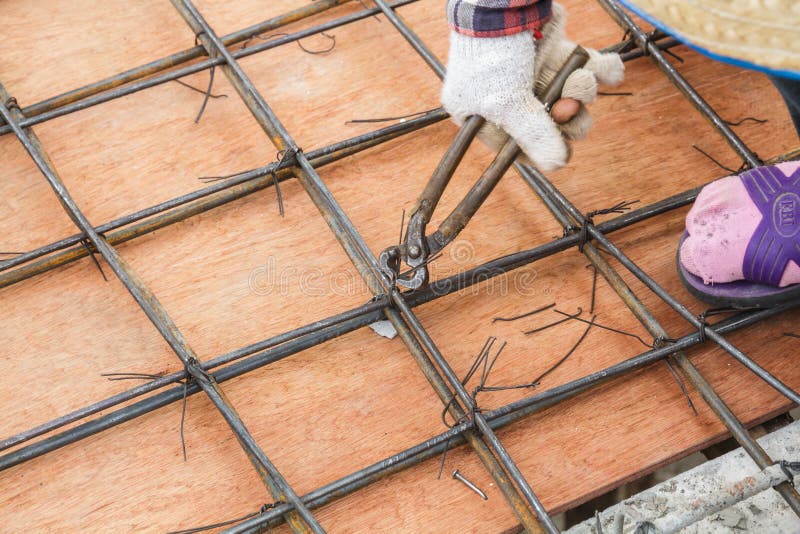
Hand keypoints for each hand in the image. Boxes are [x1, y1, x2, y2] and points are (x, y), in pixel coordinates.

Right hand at [441, 3, 623, 170]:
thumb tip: (556, 166)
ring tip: (580, 77)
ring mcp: (535, 74)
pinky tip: (609, 70)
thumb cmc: (492, 55)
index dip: (541, 148)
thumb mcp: (507, 103)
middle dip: (568, 116)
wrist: (502, 2)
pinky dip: (602, 69)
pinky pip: (586, 68)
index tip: (561, 147)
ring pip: (572, 97)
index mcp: (484, 115)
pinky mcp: (556, 53)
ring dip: (584, 90)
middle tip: (570, 106)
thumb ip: (533, 135)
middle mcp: (510, 97)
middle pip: (550, 123)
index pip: (516, 146)